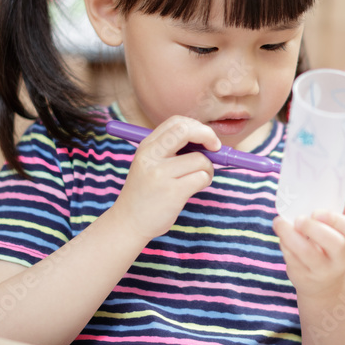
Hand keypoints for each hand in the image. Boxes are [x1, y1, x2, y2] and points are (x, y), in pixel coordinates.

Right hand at [111, 115, 220, 242]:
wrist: (128, 222)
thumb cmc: (147, 192)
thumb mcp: (151, 164)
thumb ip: (173, 150)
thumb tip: (209, 141)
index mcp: (146, 146)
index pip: (176, 122)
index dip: (197, 126)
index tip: (206, 138)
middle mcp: (151, 156)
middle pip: (187, 131)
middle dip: (208, 136)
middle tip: (216, 148)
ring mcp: (160, 174)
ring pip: (201, 159)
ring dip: (208, 169)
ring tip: (198, 179)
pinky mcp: (172, 192)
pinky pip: (202, 177)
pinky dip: (205, 182)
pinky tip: (194, 189)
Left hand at [273, 191, 344, 299]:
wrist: (325, 283)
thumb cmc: (332, 246)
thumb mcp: (341, 230)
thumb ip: (343, 208)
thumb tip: (344, 186)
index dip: (335, 219)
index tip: (316, 211)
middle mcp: (341, 257)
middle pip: (333, 243)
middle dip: (313, 228)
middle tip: (298, 219)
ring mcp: (323, 270)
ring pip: (307, 254)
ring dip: (290, 236)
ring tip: (279, 222)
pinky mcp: (305, 277)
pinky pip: (292, 260)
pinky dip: (285, 246)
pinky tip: (283, 237)